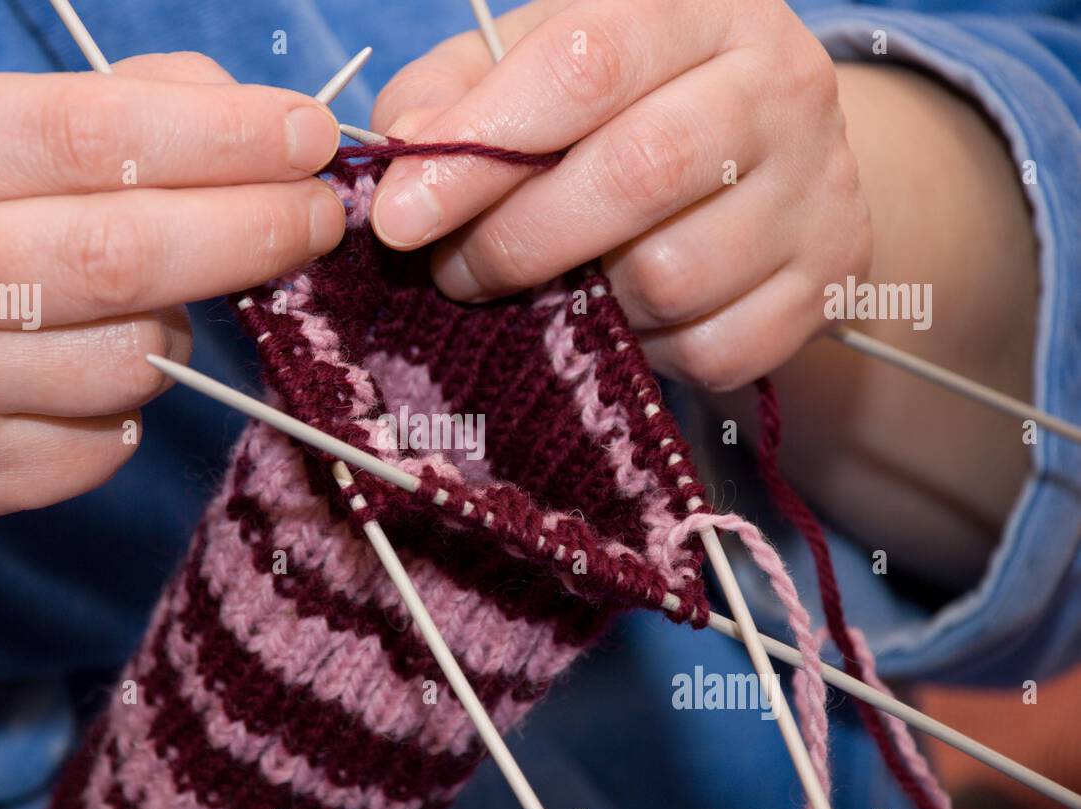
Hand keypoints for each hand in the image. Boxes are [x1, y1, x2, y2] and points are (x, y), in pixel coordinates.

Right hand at [0, 52, 345, 602]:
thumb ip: (90, 119)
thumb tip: (231, 108)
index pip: (86, 135)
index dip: (219, 136)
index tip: (306, 135)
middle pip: (122, 252)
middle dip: (251, 230)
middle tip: (319, 217)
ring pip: (127, 363)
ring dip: (176, 335)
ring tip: (154, 312)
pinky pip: (101, 447)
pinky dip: (127, 415)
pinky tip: (87, 389)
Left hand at [369, 0, 870, 390]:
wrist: (773, 159)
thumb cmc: (627, 106)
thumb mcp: (536, 67)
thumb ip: (456, 95)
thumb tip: (404, 153)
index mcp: (699, 6)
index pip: (585, 65)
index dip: (481, 148)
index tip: (400, 217)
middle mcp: (780, 83)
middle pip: (638, 172)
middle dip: (518, 240)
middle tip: (457, 272)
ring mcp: (820, 186)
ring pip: (674, 275)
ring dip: (583, 301)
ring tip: (552, 286)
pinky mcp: (832, 279)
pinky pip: (715, 347)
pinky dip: (649, 350)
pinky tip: (627, 316)